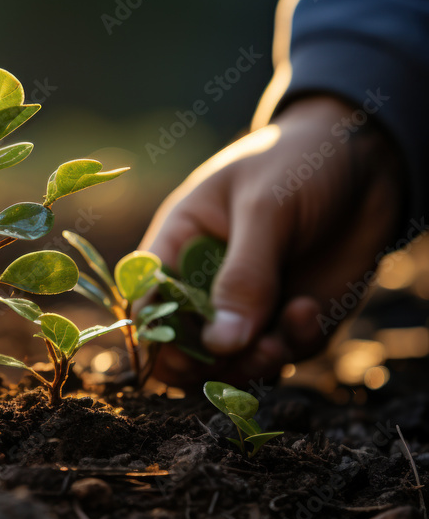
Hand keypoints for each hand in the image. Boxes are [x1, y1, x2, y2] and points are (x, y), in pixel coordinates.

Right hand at [140, 95, 403, 386]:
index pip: (147, 302)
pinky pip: (285, 352)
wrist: (370, 155)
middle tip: (237, 357)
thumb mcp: (265, 208)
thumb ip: (244, 275)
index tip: (186, 350)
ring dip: (252, 364)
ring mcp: (250, 303)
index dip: (158, 333)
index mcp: (178, 246)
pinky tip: (309, 310)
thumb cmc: (298, 161)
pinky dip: (295, 344)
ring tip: (277, 344)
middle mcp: (206, 282)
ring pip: (233, 361)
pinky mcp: (292, 317)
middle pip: (183, 345)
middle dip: (206, 363)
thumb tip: (220, 345)